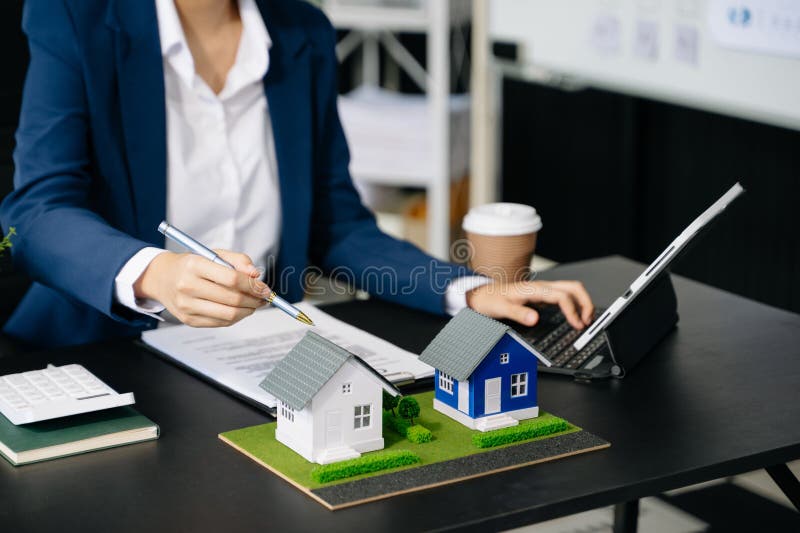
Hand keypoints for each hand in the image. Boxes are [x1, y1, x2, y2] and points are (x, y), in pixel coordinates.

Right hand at [134, 249, 268, 326]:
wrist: (162, 278)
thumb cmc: (192, 265)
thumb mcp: (214, 254)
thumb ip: (238, 260)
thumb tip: (256, 275)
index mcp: (194, 266)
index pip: (231, 279)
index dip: (253, 285)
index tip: (264, 288)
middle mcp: (187, 286)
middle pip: (232, 299)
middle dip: (254, 300)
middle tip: (263, 297)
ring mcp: (186, 306)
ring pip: (228, 314)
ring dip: (248, 311)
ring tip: (254, 304)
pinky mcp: (188, 320)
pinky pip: (220, 323)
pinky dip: (236, 318)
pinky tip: (239, 309)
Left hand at [466, 280, 593, 329]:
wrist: (482, 295)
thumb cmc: (490, 300)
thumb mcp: (501, 309)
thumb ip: (518, 314)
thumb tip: (535, 319)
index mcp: (534, 289)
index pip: (562, 296)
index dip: (572, 310)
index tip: (576, 324)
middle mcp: (541, 287)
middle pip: (573, 287)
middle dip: (585, 302)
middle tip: (589, 320)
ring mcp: (542, 290)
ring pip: (570, 290)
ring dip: (581, 303)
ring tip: (585, 320)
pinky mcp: (541, 296)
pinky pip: (563, 296)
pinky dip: (573, 305)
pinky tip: (573, 317)